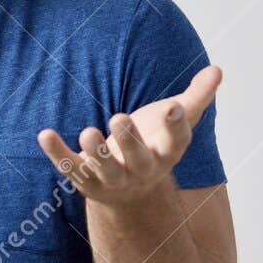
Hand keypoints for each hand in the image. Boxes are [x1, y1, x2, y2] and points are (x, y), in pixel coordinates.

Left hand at [35, 65, 222, 208]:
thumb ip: (196, 97)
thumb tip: (217, 69)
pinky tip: (45, 134)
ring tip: (87, 132)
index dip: (175, 127)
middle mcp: (141, 170)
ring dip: (96, 153)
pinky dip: (57, 153)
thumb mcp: (177, 122)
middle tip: (119, 118)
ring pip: (104, 170)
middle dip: (129, 142)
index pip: (176, 142)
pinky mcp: (85, 179)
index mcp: (166, 154)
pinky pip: (70, 167)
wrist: (131, 192)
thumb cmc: (154, 146)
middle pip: (138, 160)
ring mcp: (112, 178)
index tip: (173, 107)